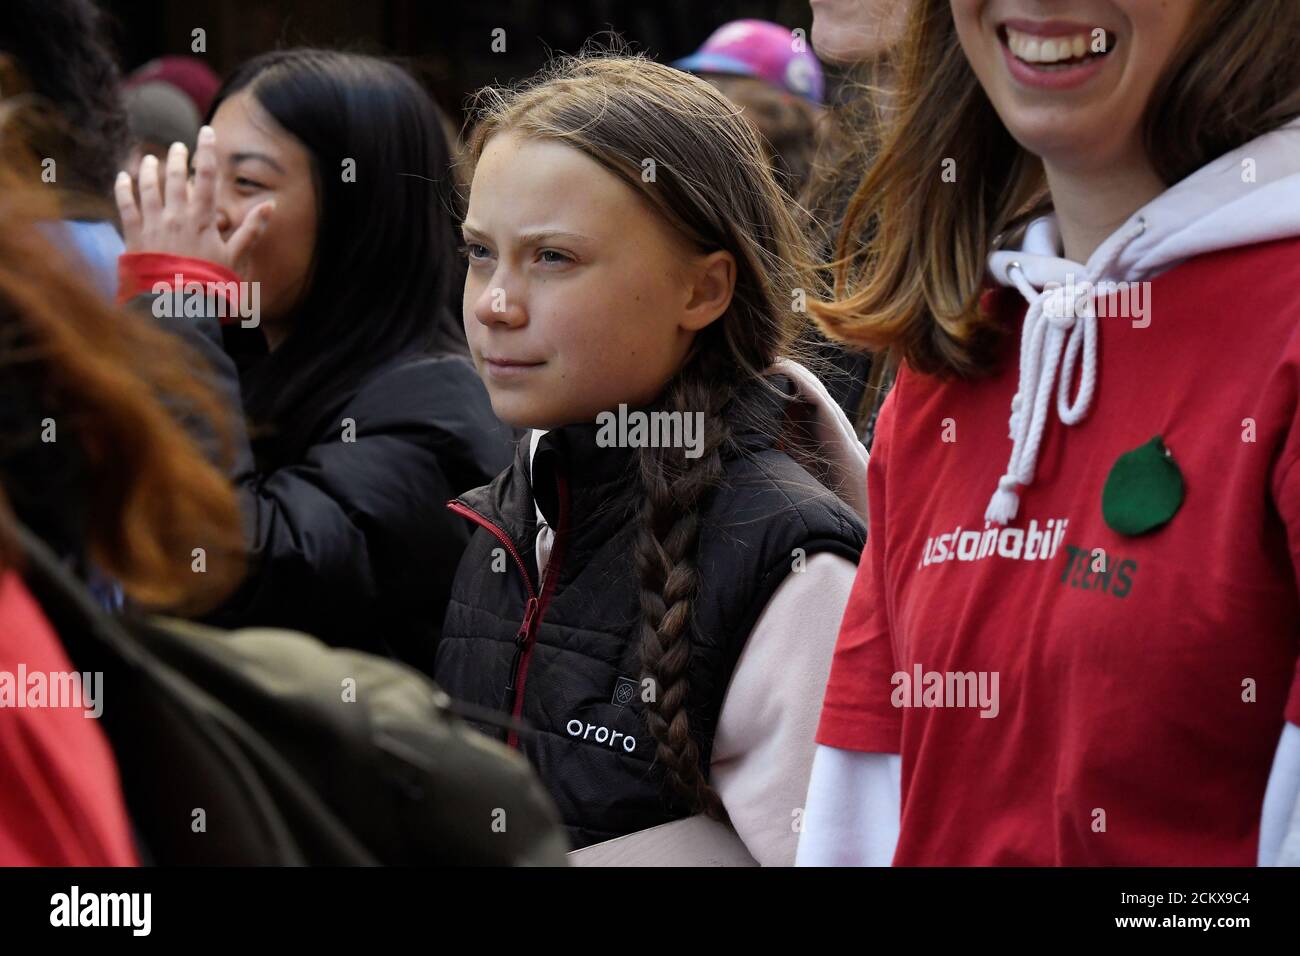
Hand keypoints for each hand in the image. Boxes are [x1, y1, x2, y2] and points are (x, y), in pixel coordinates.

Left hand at [115, 126, 273, 276]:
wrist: (176, 304)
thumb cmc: (210, 282)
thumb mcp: (235, 257)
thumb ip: (251, 229)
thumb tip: (271, 205)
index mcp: (201, 218)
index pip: (205, 176)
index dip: (206, 151)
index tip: (206, 132)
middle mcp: (175, 215)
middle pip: (174, 177)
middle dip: (176, 158)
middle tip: (178, 147)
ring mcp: (153, 224)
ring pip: (148, 187)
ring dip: (150, 170)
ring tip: (151, 158)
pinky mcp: (135, 236)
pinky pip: (126, 206)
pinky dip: (123, 189)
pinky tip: (123, 178)